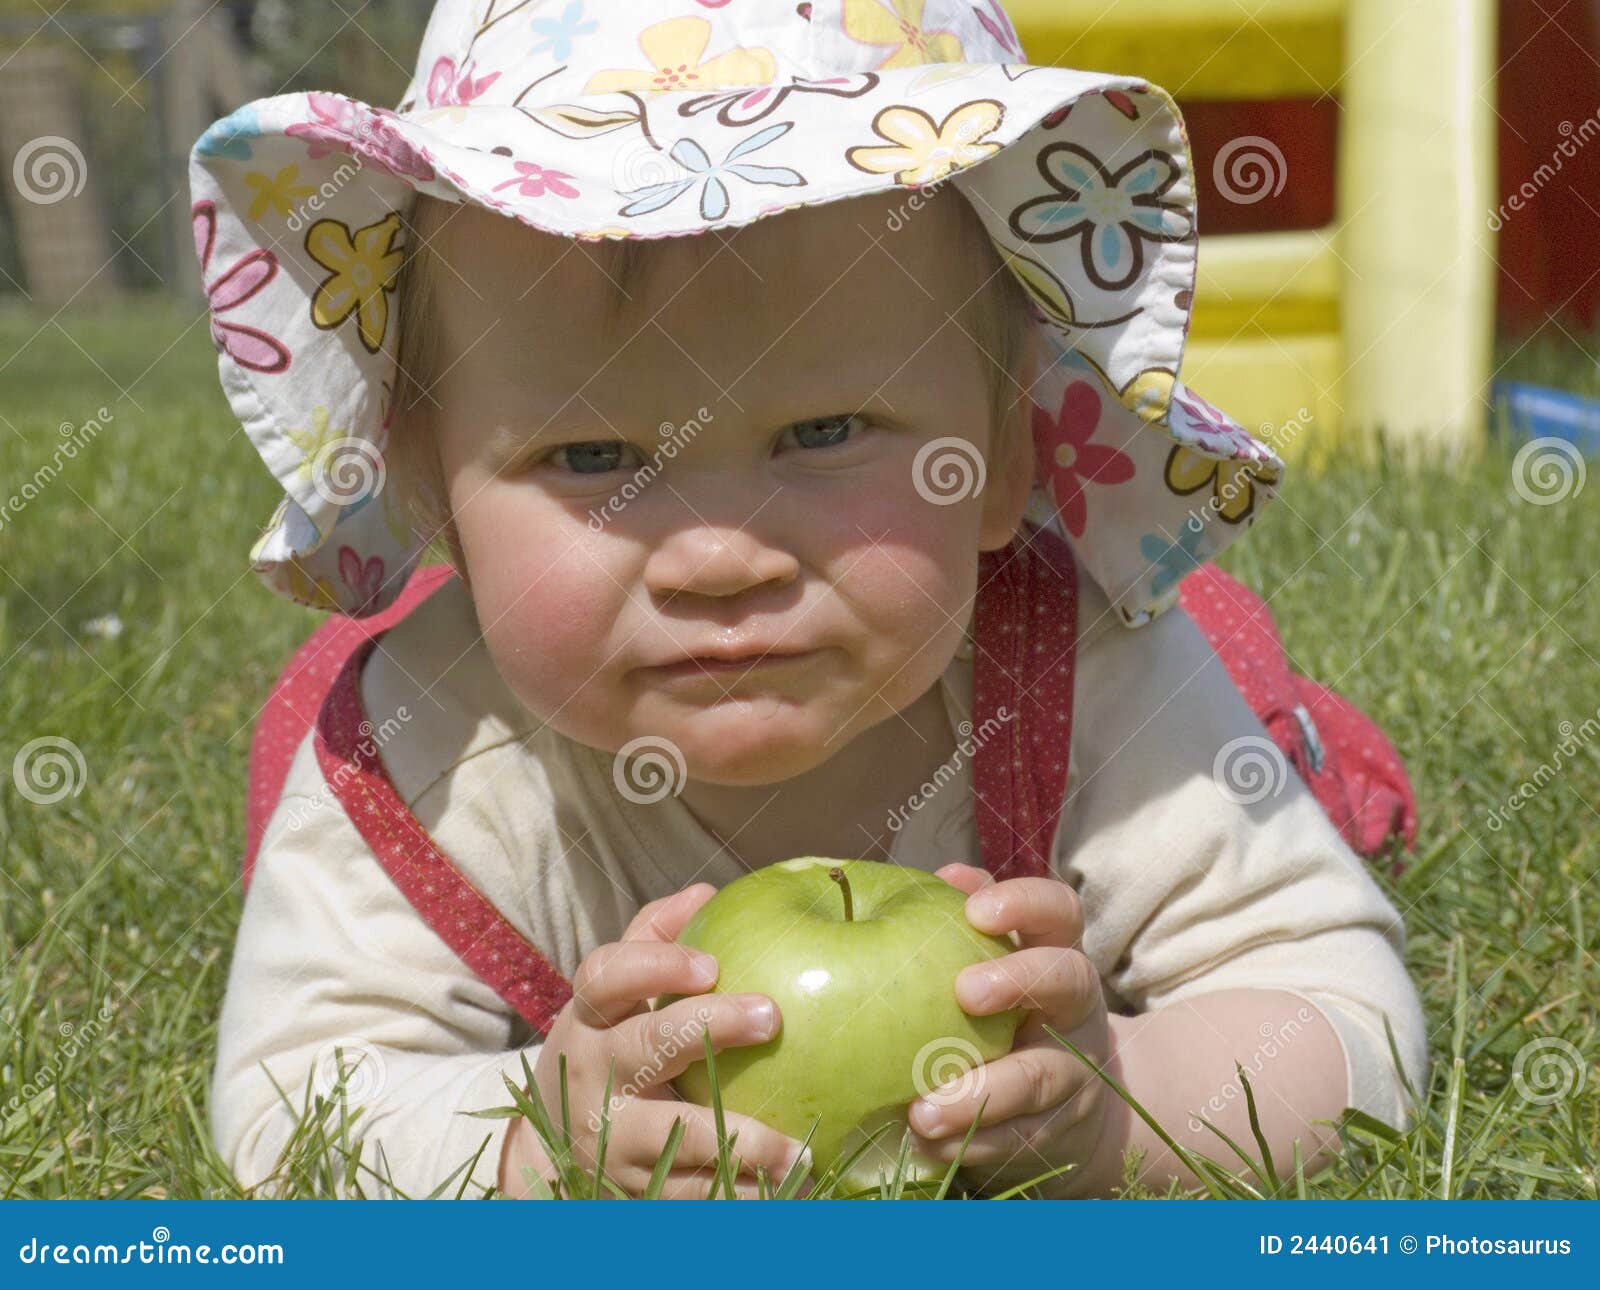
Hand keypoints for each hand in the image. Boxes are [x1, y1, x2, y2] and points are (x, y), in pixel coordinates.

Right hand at [500, 883, 812, 1198]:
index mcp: (590, 1017)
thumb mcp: (616, 996)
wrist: (551, 1150)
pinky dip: (741, 1197)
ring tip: (802, 1148)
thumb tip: (707, 891)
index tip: (712, 964)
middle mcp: (592, 1075)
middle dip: (710, 1029)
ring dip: (743, 1141)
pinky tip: (791, 1192)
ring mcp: (608, 1138)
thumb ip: (656, 939)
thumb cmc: (610, 1047)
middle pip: (645, 1046)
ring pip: (674, 1136)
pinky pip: (690, 1195)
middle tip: (773, 1016)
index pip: (606, 977)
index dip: (656, 967)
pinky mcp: (628, 1191)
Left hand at [907, 863, 1110, 1196]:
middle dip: (1018, 980)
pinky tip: (925, 1144)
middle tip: (964, 992)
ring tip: (922, 1112)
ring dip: (979, 1096)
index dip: (1025, 903)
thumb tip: (941, 875)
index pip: (1059, 912)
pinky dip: (969, 1145)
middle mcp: (1074, 1009)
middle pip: (1068, 980)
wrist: (1078, 1108)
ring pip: (1039, 1079)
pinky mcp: (1055, 1134)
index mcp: (1057, 953)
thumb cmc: (1010, 1013)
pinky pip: (1016, 1141)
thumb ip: (968, 919)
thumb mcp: (1000, 961)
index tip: (976, 910)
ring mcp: (1072, 1074)